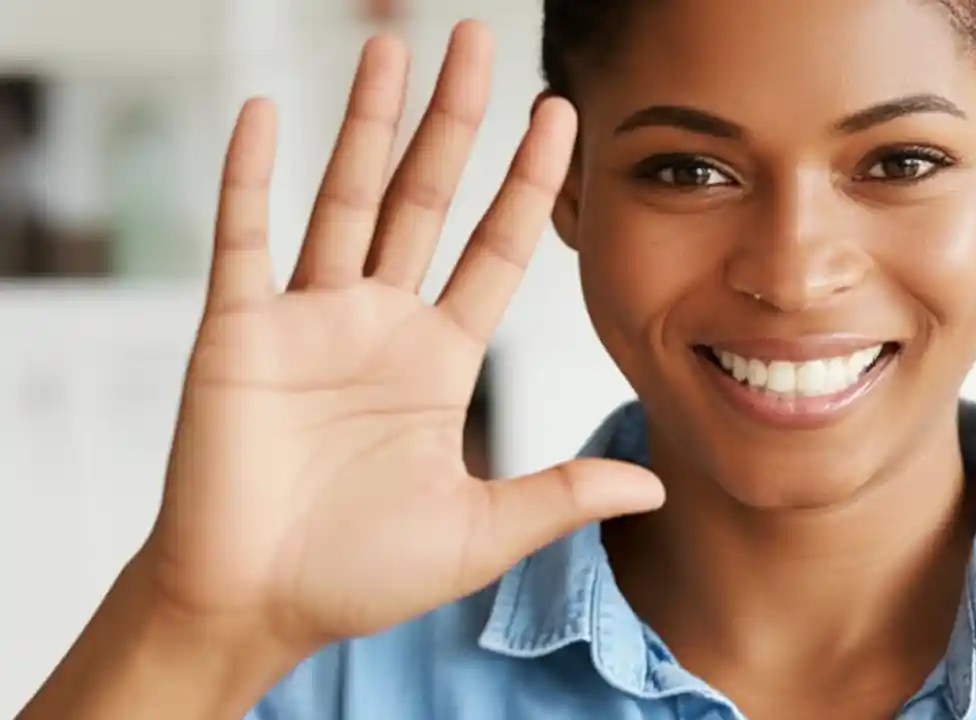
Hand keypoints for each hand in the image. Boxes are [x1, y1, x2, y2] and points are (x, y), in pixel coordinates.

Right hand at [142, 21, 663, 650]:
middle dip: (453, 122)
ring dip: (366, 123)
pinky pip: (244, 239)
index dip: (528, 185)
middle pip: (425, 199)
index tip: (560, 117)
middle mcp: (378, 325)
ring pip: (345, 199)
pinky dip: (251, 177)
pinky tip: (268, 112)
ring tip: (393, 48)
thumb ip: (561, 494)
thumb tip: (655, 483)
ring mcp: (307, 322)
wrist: (255, 607)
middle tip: (477, 41)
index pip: (494, 250)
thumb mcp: (480, 533)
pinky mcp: (237, 334)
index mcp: (438, 360)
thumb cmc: (359, 574)